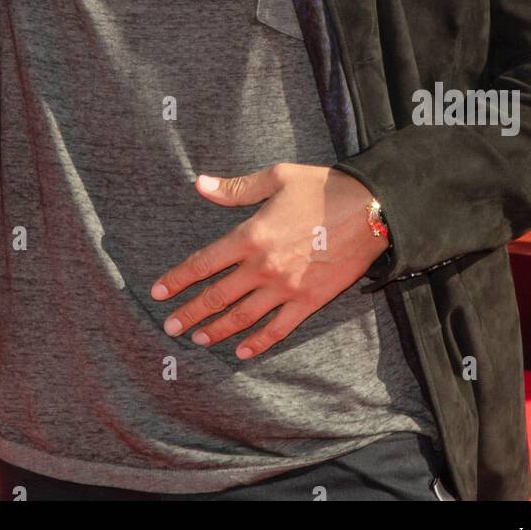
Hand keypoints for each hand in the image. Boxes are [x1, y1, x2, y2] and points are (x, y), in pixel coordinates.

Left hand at [150, 163, 387, 360]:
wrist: (371, 210)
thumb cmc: (322, 188)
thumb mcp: (276, 178)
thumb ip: (236, 188)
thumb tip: (201, 185)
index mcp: (250, 236)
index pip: (203, 263)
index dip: (178, 279)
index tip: (159, 292)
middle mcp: (263, 267)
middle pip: (217, 296)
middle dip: (190, 312)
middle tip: (170, 326)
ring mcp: (285, 288)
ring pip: (242, 317)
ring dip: (217, 330)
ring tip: (198, 339)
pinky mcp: (308, 301)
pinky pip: (277, 329)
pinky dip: (258, 342)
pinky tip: (243, 352)